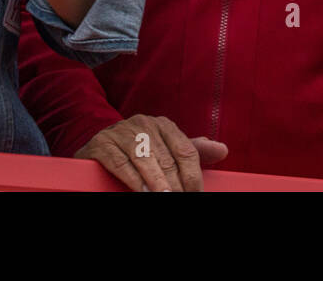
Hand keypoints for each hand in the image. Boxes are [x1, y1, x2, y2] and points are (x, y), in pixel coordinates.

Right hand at [77, 115, 228, 191]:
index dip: (193, 176)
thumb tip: (222, 150)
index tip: (195, 193)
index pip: (185, 151)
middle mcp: (144, 124)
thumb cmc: (139, 149)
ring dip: (156, 182)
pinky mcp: (103, 144)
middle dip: (175, 184)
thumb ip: (192, 151)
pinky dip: (132, 179)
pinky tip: (141, 191)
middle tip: (180, 198)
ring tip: (164, 196)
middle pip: (166, 159)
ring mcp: (122, 132)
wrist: (99, 143)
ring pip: (144, 159)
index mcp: (164, 125)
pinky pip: (120, 163)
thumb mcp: (166, 148)